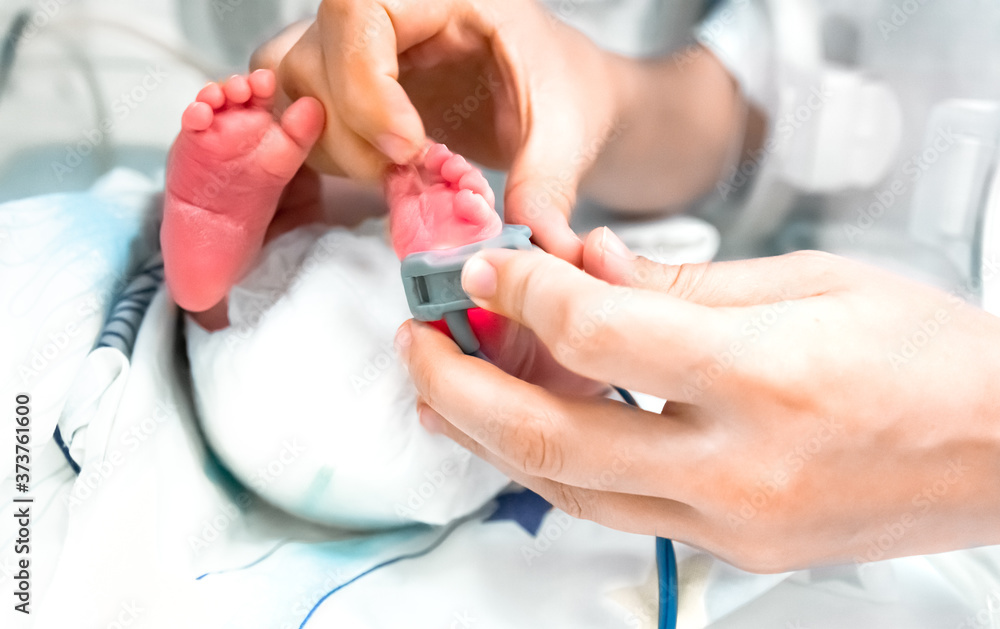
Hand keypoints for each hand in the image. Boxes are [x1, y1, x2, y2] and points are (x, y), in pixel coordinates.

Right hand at [254, 0, 625, 262]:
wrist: (562, 102)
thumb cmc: (567, 95)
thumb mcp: (568, 133)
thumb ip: (546, 184)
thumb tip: (533, 242)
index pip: (359, 8)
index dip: (364, 82)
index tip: (408, 148)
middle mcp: (394, 12)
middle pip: (314, 54)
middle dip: (351, 132)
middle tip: (407, 175)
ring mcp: (364, 48)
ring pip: (297, 87)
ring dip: (337, 148)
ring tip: (402, 176)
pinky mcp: (352, 85)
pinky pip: (304, 113)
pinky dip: (331, 153)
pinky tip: (385, 172)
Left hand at [397, 227, 999, 571]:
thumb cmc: (930, 355)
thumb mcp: (811, 283)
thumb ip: (679, 281)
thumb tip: (582, 268)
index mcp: (763, 375)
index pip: (597, 333)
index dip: (519, 294)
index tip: (485, 270)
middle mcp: (736, 466)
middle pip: (550, 438)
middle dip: (457, 390)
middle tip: (415, 345)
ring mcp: (730, 524)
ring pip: (567, 491)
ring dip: (489, 439)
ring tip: (442, 393)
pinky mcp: (732, 551)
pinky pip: (614, 511)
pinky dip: (556, 468)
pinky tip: (528, 429)